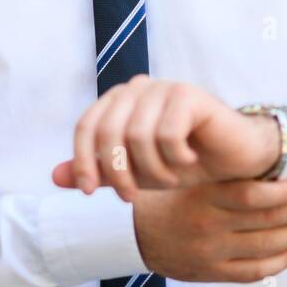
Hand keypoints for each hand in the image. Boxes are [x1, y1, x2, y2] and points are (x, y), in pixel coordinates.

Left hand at [50, 74, 283, 200]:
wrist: (232, 158)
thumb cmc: (181, 162)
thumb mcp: (134, 173)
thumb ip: (99, 171)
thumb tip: (54, 176)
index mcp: (118, 101)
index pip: (85, 126)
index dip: (83, 161)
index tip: (88, 192)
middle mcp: (137, 88)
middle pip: (107, 132)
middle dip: (116, 173)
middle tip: (129, 199)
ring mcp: (163, 87)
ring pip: (137, 136)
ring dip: (151, 170)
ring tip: (168, 180)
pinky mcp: (188, 94)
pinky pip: (167, 133)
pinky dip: (175, 158)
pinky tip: (189, 161)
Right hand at [131, 177, 286, 281]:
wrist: (135, 233)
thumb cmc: (170, 196)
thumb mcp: (191, 176)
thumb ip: (225, 174)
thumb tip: (274, 164)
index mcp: (202, 196)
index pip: (249, 196)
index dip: (281, 192)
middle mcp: (209, 226)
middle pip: (266, 222)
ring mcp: (213, 253)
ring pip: (267, 247)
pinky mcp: (214, 273)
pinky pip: (256, 270)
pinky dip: (281, 259)